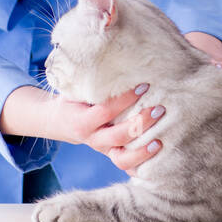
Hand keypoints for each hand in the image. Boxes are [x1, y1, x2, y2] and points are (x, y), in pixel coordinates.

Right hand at [44, 84, 165, 173]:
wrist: (61, 122)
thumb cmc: (73, 98)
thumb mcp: (73, 89)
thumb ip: (89, 80)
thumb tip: (112, 54)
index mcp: (82, 121)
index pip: (105, 112)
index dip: (125, 100)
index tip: (144, 86)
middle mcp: (93, 139)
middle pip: (119, 136)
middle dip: (141, 123)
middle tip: (159, 109)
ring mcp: (103, 150)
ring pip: (123, 159)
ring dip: (143, 151)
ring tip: (161, 140)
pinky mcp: (112, 156)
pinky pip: (127, 167)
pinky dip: (142, 165)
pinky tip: (159, 157)